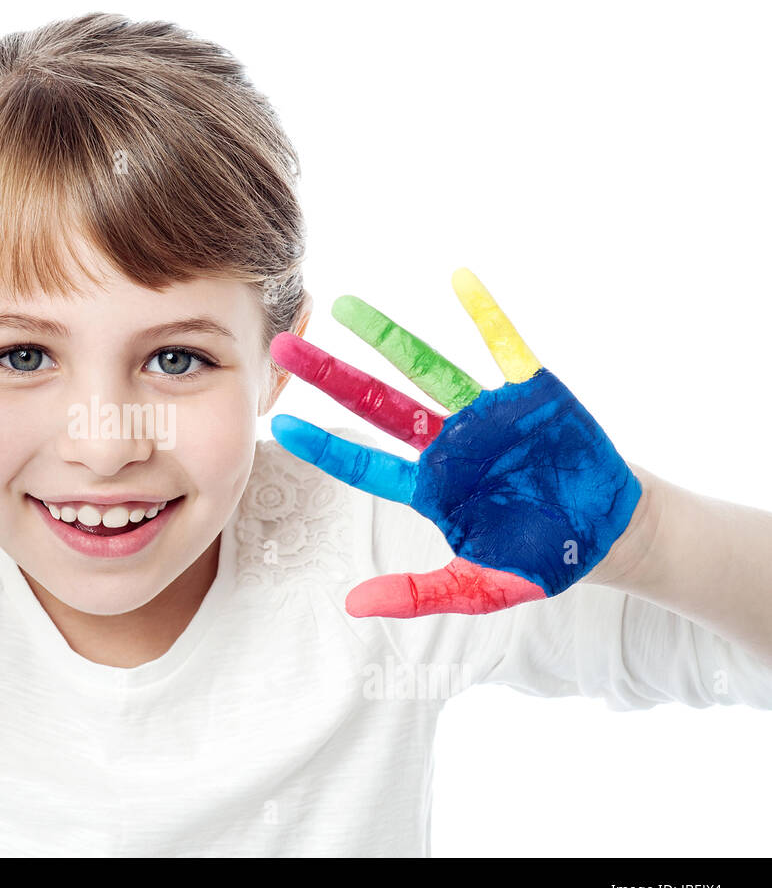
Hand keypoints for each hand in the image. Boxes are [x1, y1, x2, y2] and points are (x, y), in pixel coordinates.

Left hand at [269, 268, 640, 617]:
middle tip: (285, 347)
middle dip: (332, 376)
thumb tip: (353, 607)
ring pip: (427, 369)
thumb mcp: (480, 588)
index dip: (323, 447)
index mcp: (430, 488)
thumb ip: (420, 595)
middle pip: (378, 405)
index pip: (364, 462)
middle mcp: (448, 444)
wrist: (609, 535)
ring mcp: (485, 414)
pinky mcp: (531, 392)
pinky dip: (486, 314)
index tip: (278, 425)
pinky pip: (505, 345)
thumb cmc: (539, 559)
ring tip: (348, 306)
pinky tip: (459, 280)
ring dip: (389, 338)